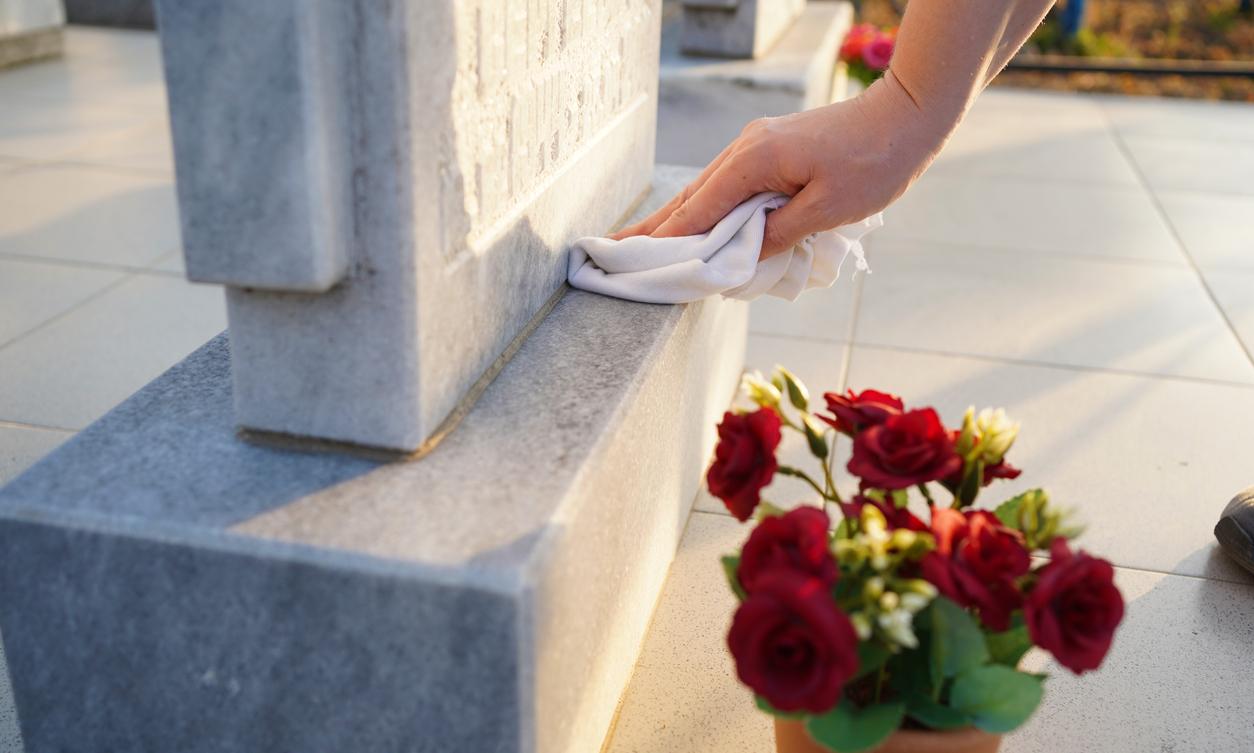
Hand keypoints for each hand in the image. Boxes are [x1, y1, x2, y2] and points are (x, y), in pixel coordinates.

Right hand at [611, 72, 952, 258]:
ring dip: (677, 219)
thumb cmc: (875, 162)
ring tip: (643, 244)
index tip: (631, 263)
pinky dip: (707, 209)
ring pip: (706, 190)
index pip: (698, 210)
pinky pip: (728, 186)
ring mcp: (756, 147)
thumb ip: (777, 233)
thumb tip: (738, 255)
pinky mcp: (771, 150)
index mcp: (754, 161)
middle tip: (612, 251)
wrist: (907, 117)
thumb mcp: (827, 208)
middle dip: (654, 228)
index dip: (665, 241)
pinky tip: (696, 225)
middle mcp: (746, 150)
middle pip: (690, 197)